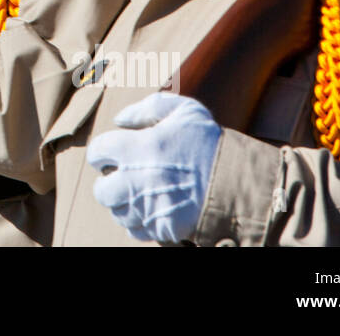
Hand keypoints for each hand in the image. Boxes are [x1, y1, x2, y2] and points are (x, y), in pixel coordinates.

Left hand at [86, 92, 221, 243]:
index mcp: (138, 148)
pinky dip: (138, 222)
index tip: (110, 154)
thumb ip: (148, 108)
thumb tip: (120, 120)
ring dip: (123, 203)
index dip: (102, 153)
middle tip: (121, 178)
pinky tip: (150, 209)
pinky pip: (135, 230)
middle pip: (101, 190)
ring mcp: (148, 207)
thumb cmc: (210, 143)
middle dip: (108, 184)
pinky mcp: (162, 228)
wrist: (241, 181)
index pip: (98, 152)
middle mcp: (137, 180)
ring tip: (138, 194)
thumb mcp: (184, 111)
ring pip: (117, 212)